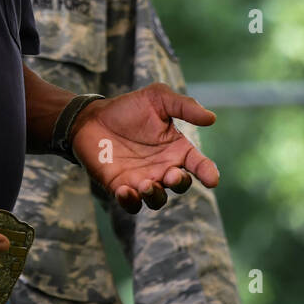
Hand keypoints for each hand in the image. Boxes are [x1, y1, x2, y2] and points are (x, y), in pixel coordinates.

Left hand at [70, 83, 219, 213]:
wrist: (92, 118)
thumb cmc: (128, 108)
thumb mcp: (158, 98)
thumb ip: (184, 106)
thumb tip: (211, 118)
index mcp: (176, 149)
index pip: (198, 164)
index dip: (208, 172)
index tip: (212, 179)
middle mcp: (163, 168)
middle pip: (180, 185)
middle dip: (180, 183)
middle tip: (172, 174)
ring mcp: (143, 180)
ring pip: (158, 199)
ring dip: (156, 196)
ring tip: (147, 184)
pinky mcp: (121, 188)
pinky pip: (131, 204)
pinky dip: (131, 202)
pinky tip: (125, 190)